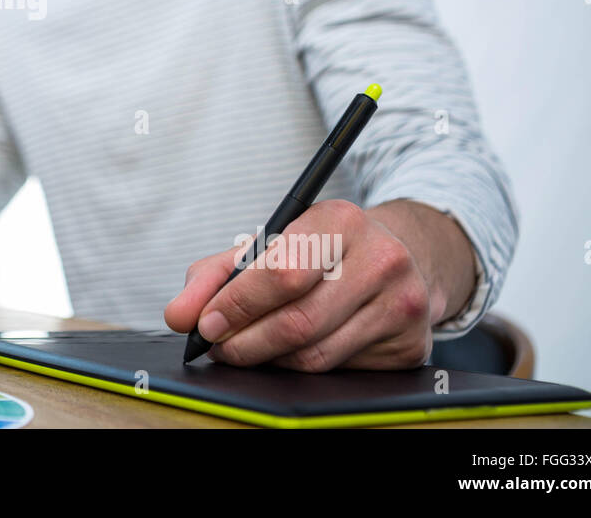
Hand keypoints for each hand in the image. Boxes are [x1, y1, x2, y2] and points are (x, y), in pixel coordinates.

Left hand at [164, 199, 441, 371]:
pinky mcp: (412, 345)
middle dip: (245, 341)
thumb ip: (215, 276)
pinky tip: (289, 354)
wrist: (399, 257)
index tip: (205, 325)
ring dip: (269, 360)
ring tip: (245, 350)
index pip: (282, 272)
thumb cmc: (320, 252)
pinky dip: (302, 368)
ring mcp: (403, 303)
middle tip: (218, 348)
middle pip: (298, 321)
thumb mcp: (269, 246)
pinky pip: (340, 370)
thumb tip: (178, 316)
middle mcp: (382, 258)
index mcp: (340, 220)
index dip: (237, 305)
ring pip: (316, 354)